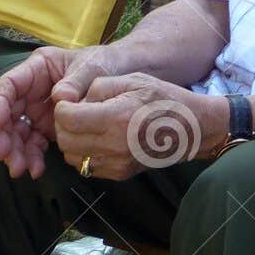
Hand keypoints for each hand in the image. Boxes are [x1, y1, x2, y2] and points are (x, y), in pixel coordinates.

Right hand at [0, 45, 113, 178]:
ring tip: (20, 169)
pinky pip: (32, 142)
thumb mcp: (92, 67)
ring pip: (16, 132)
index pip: (8, 85)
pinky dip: (32, 156)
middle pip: (6, 113)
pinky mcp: (46, 125)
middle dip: (3, 135)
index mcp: (38, 68)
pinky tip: (36, 169)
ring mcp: (36, 109)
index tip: (0, 123)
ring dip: (15, 151)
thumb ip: (76, 81)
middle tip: (5, 155)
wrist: (120, 75)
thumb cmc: (103, 63)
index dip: (0, 104)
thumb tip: (60, 98)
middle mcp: (31, 89)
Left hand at [52, 73, 219, 180]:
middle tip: (74, 112)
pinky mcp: (119, 174)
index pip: (68, 119)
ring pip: (71, 156)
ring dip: (72, 140)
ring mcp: (116, 163)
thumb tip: (74, 101)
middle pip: (65, 140)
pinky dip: (84, 153)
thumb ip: (99, 87)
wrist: (191, 128)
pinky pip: (86, 166)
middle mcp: (114, 145)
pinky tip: (98, 139)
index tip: (69, 101)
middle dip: (63, 125)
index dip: (62, 108)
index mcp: (117, 118)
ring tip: (86, 126)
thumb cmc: (164, 99)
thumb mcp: (133, 80)